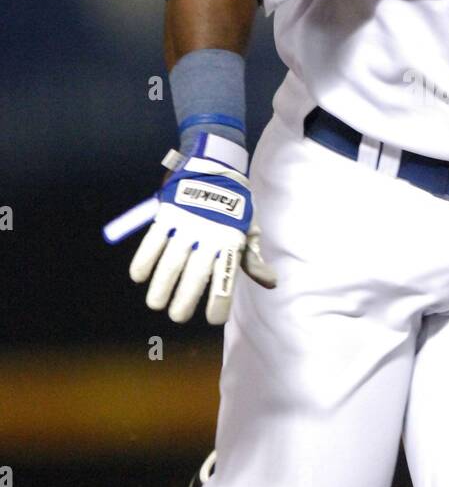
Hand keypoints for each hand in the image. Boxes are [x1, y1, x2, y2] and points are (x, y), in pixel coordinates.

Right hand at [105, 147, 276, 323]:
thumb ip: (252, 259)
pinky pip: (151, 243)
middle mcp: (209, 236)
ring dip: (160, 287)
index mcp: (231, 242)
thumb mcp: (248, 229)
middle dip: (184, 302)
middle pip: (194, 277)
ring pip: (170, 264)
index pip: (225, 279)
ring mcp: (186, 225)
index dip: (218, 303)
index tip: (212, 320)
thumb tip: (270, 283)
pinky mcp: (168, 215)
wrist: (215, 166)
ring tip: (156, 303)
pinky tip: (139, 278)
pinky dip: (143, 261)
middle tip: (177, 316)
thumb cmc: (234, 206)